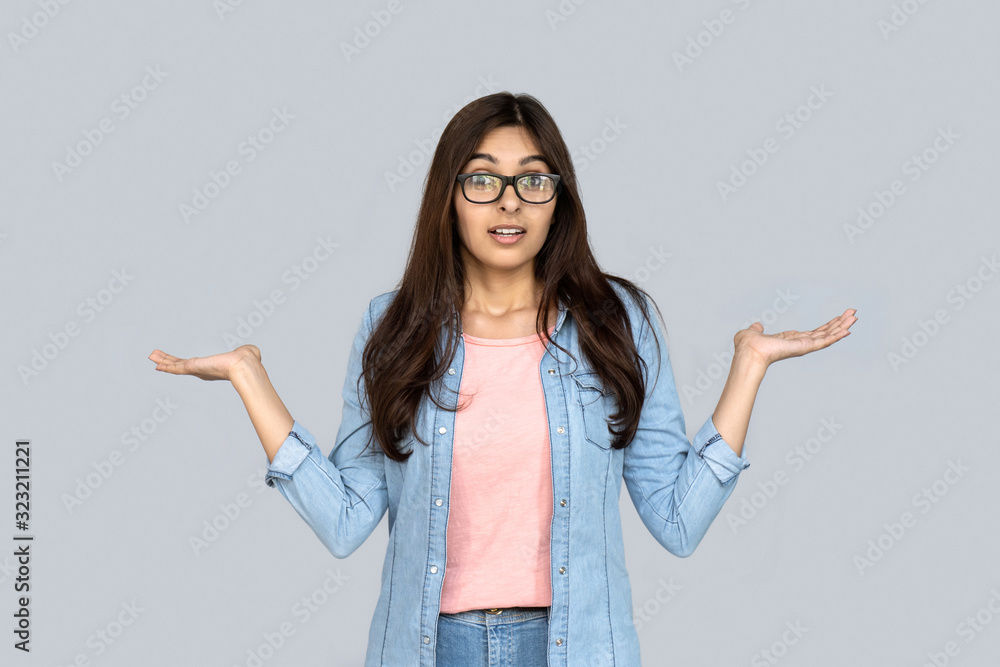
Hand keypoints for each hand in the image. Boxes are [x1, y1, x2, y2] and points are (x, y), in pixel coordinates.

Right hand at [148, 344, 261, 381]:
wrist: (244, 365)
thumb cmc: (249, 360)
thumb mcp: (245, 353)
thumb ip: (246, 352)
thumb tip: (253, 351)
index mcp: (211, 368)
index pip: (192, 365)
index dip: (181, 363)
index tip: (174, 362)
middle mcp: (202, 370)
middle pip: (179, 366)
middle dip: (167, 361)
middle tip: (155, 357)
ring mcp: (197, 370)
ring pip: (175, 366)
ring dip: (163, 361)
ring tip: (151, 356)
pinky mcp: (194, 367)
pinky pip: (177, 368)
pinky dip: (166, 366)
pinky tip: (156, 364)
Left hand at [734, 308, 856, 367]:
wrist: (748, 352)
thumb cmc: (747, 346)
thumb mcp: (753, 332)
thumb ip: (758, 329)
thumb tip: (757, 326)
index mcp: (790, 340)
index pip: (813, 332)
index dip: (826, 326)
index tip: (837, 318)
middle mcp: (799, 344)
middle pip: (824, 332)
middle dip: (839, 323)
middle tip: (853, 313)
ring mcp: (803, 346)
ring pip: (828, 336)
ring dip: (842, 326)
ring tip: (855, 317)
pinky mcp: (804, 347)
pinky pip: (824, 341)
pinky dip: (836, 336)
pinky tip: (847, 330)